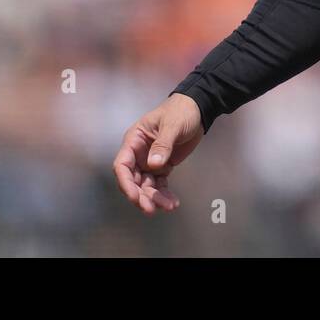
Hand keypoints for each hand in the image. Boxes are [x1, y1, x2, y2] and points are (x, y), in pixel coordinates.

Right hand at [113, 93, 203, 215]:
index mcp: (134, 141)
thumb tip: (153, 164)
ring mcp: (149, 162)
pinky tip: (173, 203)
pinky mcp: (162, 167)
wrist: (197, 110)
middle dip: (141, 196)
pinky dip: (165, 194)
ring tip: (168, 206)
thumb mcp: (172, 125)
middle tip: (151, 209)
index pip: (122, 165)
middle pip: (133, 180)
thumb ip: (163, 144)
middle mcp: (138, 154)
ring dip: (155, 198)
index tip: (134, 197)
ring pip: (147, 186)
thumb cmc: (180, 112)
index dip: (126, 183)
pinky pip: (160, 185)